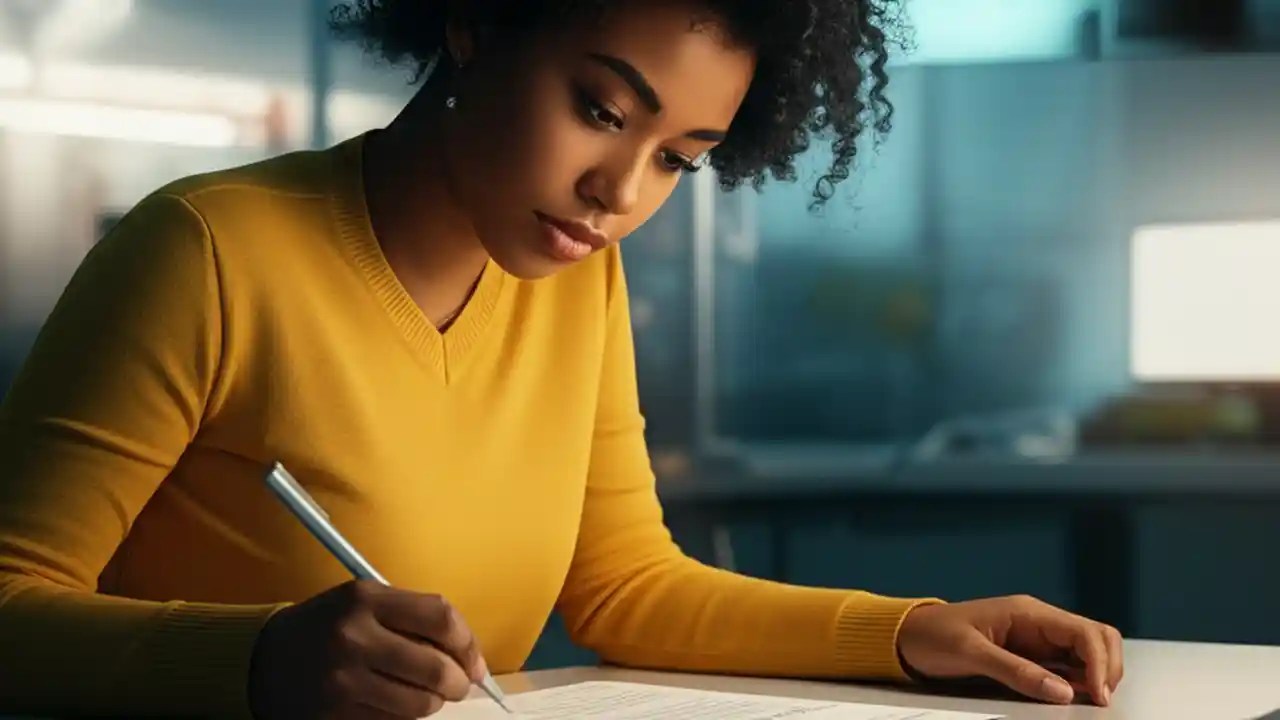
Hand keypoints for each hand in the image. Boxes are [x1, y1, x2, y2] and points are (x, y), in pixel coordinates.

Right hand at [248, 580, 487, 718]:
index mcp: (366, 598)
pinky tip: (393, 704)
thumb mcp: (365, 602)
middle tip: (458, 686)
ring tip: (424, 695)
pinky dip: (404, 717)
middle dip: (459, 683)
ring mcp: (342, 680)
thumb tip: (471, 658)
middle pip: (437, 668)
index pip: (441, 618)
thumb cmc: (329, 625)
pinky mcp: (335, 714)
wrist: (264, 659)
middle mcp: (353, 637)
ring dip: (433, 703)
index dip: (469, 644)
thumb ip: (415, 618)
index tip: (475, 661)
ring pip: (420, 705)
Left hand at [897, 595, 1122, 706]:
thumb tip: (1065, 693)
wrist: (908, 636)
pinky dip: (1078, 682)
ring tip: (1088, 704)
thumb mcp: (971, 654)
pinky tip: (1071, 699)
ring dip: (1096, 676)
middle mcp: (1040, 622)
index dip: (1101, 664)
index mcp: (1029, 612)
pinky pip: (1067, 667)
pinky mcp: (1031, 655)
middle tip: (1099, 702)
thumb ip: (1016, 671)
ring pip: (1087, 653)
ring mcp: (1037, 639)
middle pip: (1097, 638)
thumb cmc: (934, 637)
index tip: (1099, 696)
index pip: (1085, 632)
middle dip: (1108, 668)